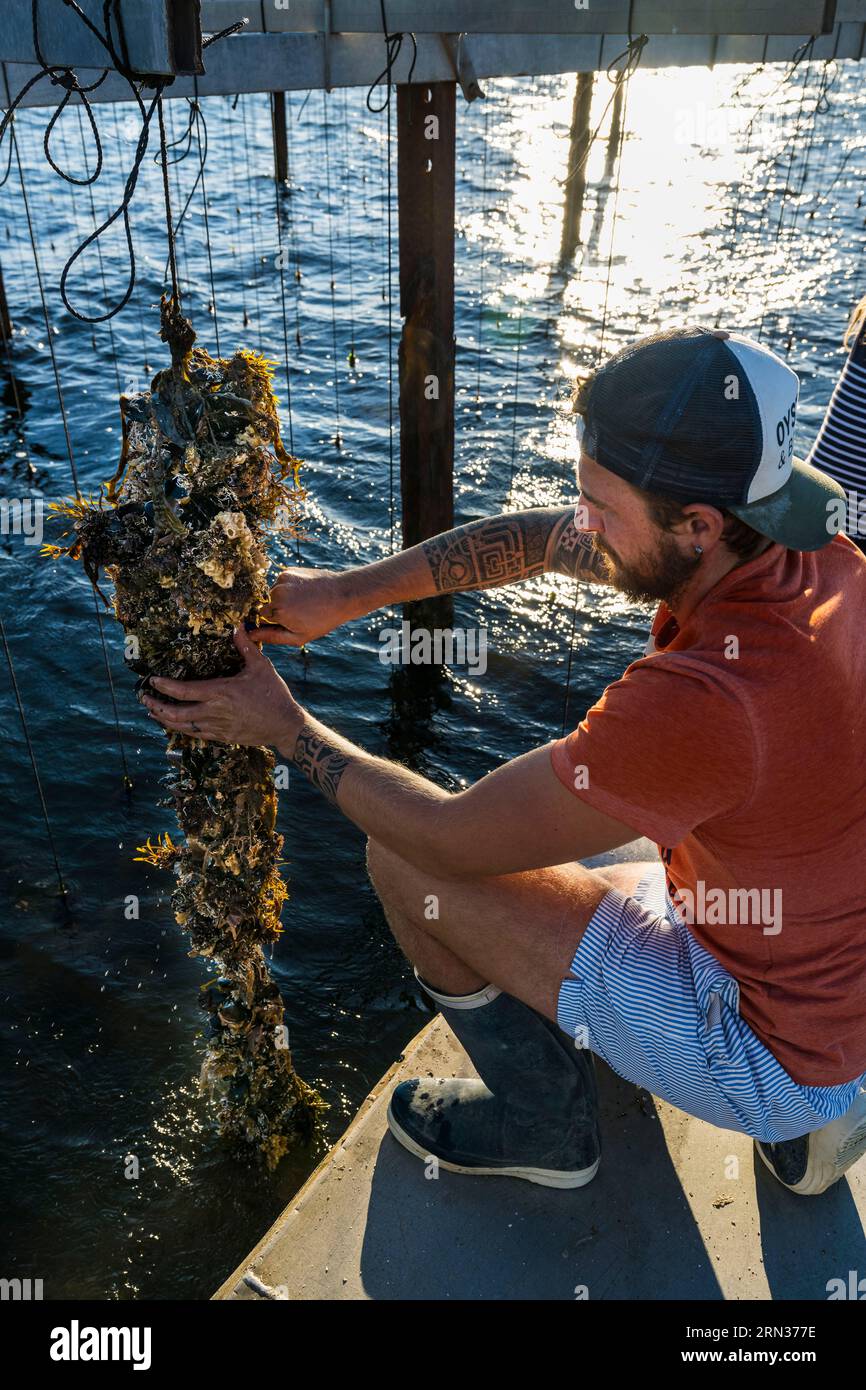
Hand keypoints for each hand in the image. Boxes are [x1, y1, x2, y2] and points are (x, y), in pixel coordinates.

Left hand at [142, 627, 303, 749]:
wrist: (285, 725)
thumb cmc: (273, 694)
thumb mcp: (260, 666)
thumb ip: (245, 646)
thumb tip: (237, 626)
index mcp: (220, 692)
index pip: (183, 690)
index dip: (164, 686)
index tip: (152, 681)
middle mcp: (214, 711)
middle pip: (176, 713)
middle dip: (156, 706)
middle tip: (144, 698)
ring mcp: (217, 727)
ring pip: (182, 726)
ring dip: (164, 719)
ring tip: (152, 712)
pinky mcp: (223, 736)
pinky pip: (196, 734)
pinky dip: (181, 729)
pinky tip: (175, 724)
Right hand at [248, 566, 352, 646]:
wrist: (342, 595)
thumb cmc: (323, 620)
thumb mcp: (299, 636)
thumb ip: (272, 637)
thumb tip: (251, 635)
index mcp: (277, 610)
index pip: (261, 617)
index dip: (274, 621)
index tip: (289, 622)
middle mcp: (276, 592)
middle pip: (267, 604)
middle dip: (278, 609)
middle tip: (300, 612)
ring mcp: (282, 579)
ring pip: (274, 592)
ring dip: (283, 598)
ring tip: (304, 602)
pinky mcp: (288, 571)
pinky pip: (282, 583)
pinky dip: (289, 588)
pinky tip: (305, 592)